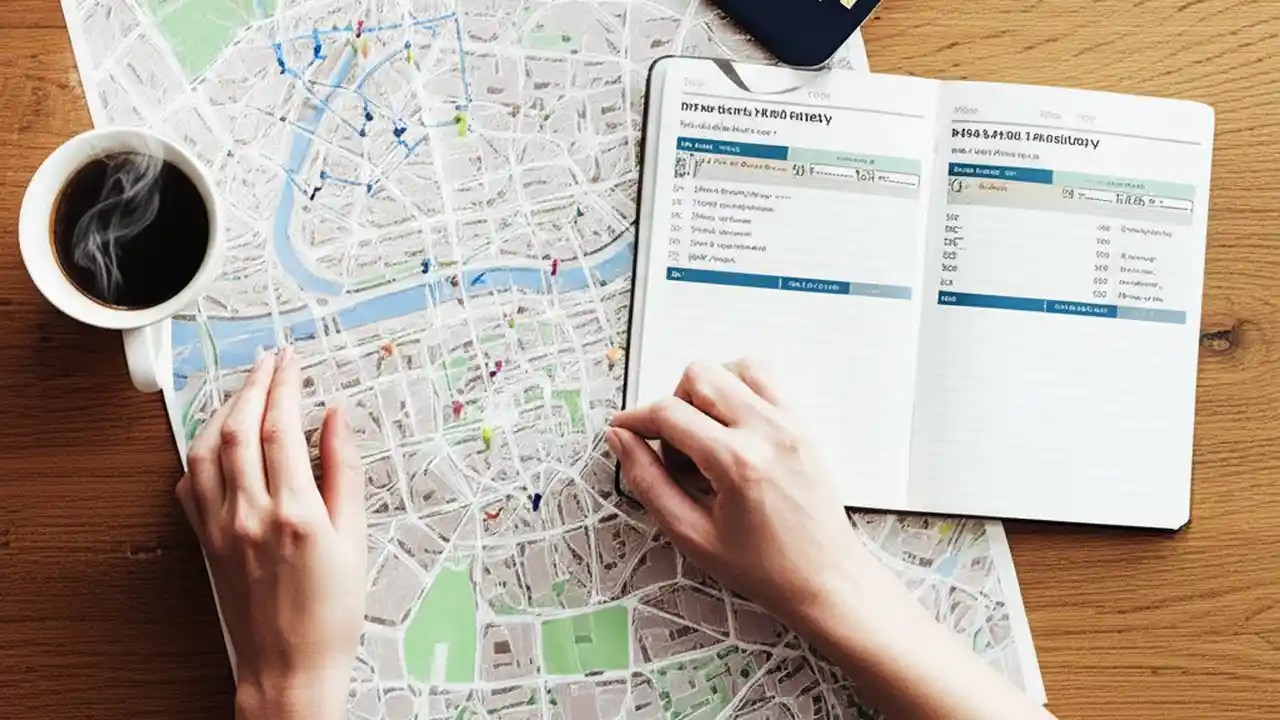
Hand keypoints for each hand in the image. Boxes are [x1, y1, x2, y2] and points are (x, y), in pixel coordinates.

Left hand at [175, 348, 365, 719]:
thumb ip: (344, 470)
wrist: (290, 667)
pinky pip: (190, 484)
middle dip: (254, 384)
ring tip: (244, 390)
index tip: (293, 362)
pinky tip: (216, 442)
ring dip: (222, 410)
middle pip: (239, 428)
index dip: (285, 385)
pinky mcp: (206, 542)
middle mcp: (250, 514)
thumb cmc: (332, 613)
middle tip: (271, 361)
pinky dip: (200, 451)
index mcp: (295, 512)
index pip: (281, 427)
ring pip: (206, 449)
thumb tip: (337, 418)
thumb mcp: (355, 538)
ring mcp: (221, 528)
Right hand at [607, 359, 868, 628]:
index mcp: (736, 462)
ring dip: (709, 389)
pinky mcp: (803, 424)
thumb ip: (649, 481)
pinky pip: (766, 379)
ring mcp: (791, 422)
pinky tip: (731, 429)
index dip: (636, 419)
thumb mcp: (691, 534)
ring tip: (705, 435)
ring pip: (734, 366)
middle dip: (673, 404)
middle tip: (675, 449)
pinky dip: (739, 389)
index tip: (625, 431)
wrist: (825, 578)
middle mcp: (767, 431)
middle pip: (700, 375)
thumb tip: (621, 440)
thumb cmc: (764, 568)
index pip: (669, 413)